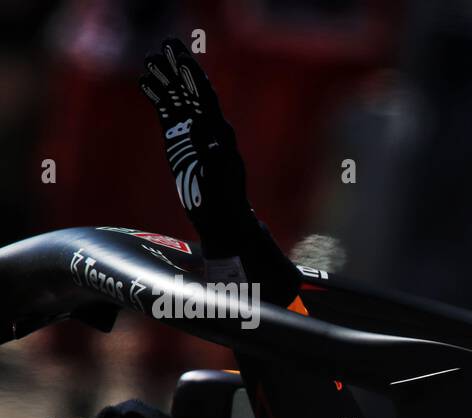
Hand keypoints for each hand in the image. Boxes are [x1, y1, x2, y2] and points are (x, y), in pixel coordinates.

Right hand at [138, 38, 255, 256]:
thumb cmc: (224, 201)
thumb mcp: (219, 178)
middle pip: (191, 91)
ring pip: (177, 99)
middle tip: (165, 44)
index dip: (193, 76)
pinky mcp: (180, 142)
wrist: (221, 217)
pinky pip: (168, 114)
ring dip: (164, 78)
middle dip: (178, 68)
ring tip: (149, 58)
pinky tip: (146, 84)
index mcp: (220, 132)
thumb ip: (212, 153)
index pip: (205, 97)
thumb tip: (202, 129)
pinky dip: (158, 97)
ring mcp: (192, 134)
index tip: (181, 56)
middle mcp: (207, 128)